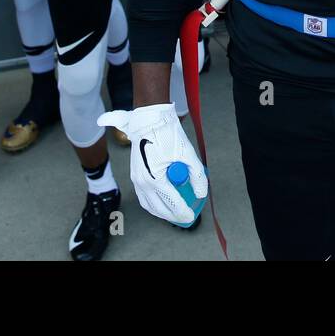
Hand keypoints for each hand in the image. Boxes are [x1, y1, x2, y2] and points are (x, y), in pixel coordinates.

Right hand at [98, 103, 206, 226]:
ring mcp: (136, 179)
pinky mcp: (134, 174)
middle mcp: (142, 182)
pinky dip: (153, 203)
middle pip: (158, 208)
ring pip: (148, 205)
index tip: (191, 216)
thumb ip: (196, 175)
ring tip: (174, 212)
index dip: (183, 212)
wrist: (149, 118)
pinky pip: (143, 196)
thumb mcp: (188, 153)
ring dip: (161, 212)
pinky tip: (162, 201)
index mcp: (154, 178)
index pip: (171, 202)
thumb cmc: (168, 133)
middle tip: (185, 217)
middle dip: (173, 215)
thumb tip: (201, 193)